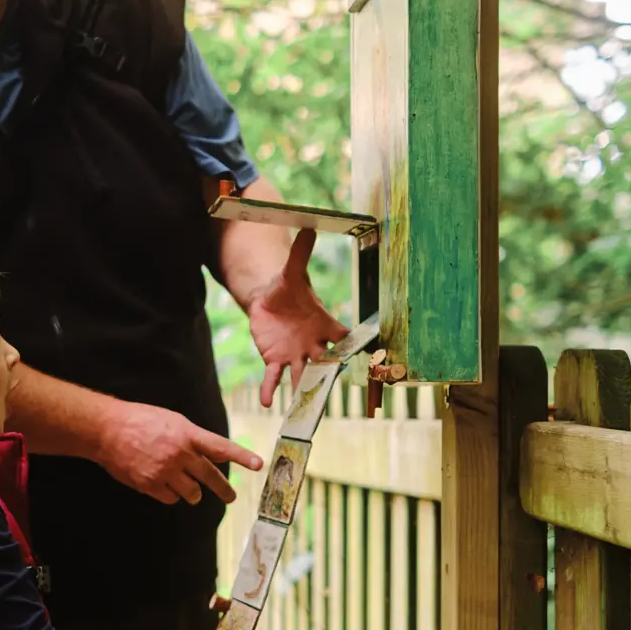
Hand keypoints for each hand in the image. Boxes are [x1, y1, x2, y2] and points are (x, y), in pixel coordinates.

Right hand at [96, 401, 263, 504]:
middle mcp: (180, 454)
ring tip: (185, 485)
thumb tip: (206, 454)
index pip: (220, 447)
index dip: (241, 456)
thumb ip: (190, 438)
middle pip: (210, 477)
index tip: (258, 465)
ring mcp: (165, 471)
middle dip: (223, 489)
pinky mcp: (150, 485)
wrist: (108, 429)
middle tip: (230, 497)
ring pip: (191, 493)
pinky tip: (162, 484)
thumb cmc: (140, 420)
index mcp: (187, 434)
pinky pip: (170, 498)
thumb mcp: (172, 420)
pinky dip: (169, 494)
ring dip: (191, 492)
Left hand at [247, 228, 349, 406]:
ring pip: (303, 374)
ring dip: (303, 388)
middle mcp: (314, 344)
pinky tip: (267, 401)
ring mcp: (296, 354)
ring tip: (302, 404)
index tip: (363, 352)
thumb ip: (300, 254)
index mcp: (324, 324)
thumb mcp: (291, 272)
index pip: (343, 336)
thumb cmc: (287, 289)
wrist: (268, 302)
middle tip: (333, 384)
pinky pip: (274, 376)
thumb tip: (308, 226)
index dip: (353, 344)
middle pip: (326, 362)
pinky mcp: (275, 359)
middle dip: (329, 372)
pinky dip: (271, 388)